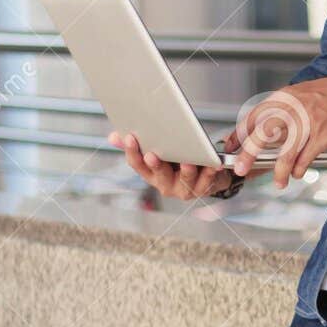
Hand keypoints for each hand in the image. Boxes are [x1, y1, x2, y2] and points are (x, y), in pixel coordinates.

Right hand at [109, 131, 235, 200]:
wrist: (206, 176)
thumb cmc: (178, 162)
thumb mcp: (157, 152)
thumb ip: (139, 145)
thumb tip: (113, 137)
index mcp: (150, 174)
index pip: (137, 164)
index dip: (132, 152)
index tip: (129, 137)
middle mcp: (164, 184)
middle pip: (158, 173)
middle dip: (155, 164)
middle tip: (152, 155)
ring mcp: (183, 189)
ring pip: (185, 180)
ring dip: (186, 170)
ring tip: (188, 161)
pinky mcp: (202, 189)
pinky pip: (207, 180)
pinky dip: (210, 172)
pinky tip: (213, 164)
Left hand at [231, 73, 326, 187]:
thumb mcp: (298, 95)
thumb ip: (280, 111)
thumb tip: (263, 130)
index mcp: (283, 98)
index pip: (253, 117)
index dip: (238, 135)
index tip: (230, 147)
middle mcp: (292, 109)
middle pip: (263, 133)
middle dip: (249, 154)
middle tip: (241, 168)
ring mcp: (308, 123)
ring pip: (286, 152)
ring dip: (279, 171)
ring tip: (278, 181)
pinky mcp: (322, 136)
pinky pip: (306, 158)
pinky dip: (300, 169)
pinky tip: (297, 173)